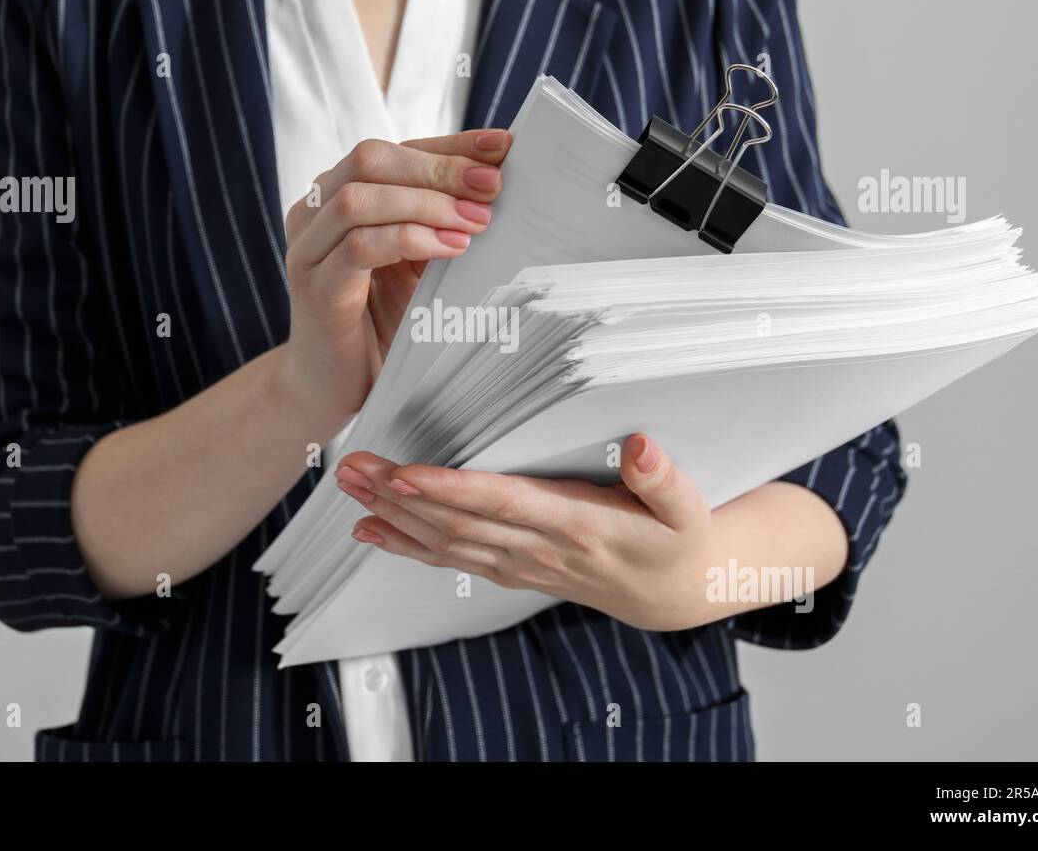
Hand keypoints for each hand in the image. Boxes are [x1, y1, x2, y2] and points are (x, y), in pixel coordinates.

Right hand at [279, 130, 510, 422]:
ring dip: (427, 203)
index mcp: (339, 196)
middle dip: (440, 166)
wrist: (333, 389)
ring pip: (361, 198)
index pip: (396, 150)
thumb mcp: (418, 264)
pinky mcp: (316, 288)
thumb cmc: (381, 324)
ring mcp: (309, 249)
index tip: (502, 146)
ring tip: (477, 221)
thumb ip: (441, 224)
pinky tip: (450, 249)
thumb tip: (499, 188)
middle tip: (492, 186)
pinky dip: (410, 239)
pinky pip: (360, 248)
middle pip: (371, 159)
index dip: (449, 144)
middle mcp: (315, 214)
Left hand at [333, 434, 720, 631]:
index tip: (404, 474)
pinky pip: (450, 559)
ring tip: (349, 487)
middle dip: (399, 498)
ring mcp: (520, 563)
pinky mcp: (510, 568)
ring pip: (444, 544)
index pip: (502, 503)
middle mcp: (539, 549)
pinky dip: (406, 546)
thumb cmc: (678, 540)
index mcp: (577, 525)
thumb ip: (664, 479)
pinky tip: (370, 529)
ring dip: (392, 517)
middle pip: (457, 524)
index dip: (449, 491)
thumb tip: (642, 446)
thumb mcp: (688, 509)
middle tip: (352, 468)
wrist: (672, 591)